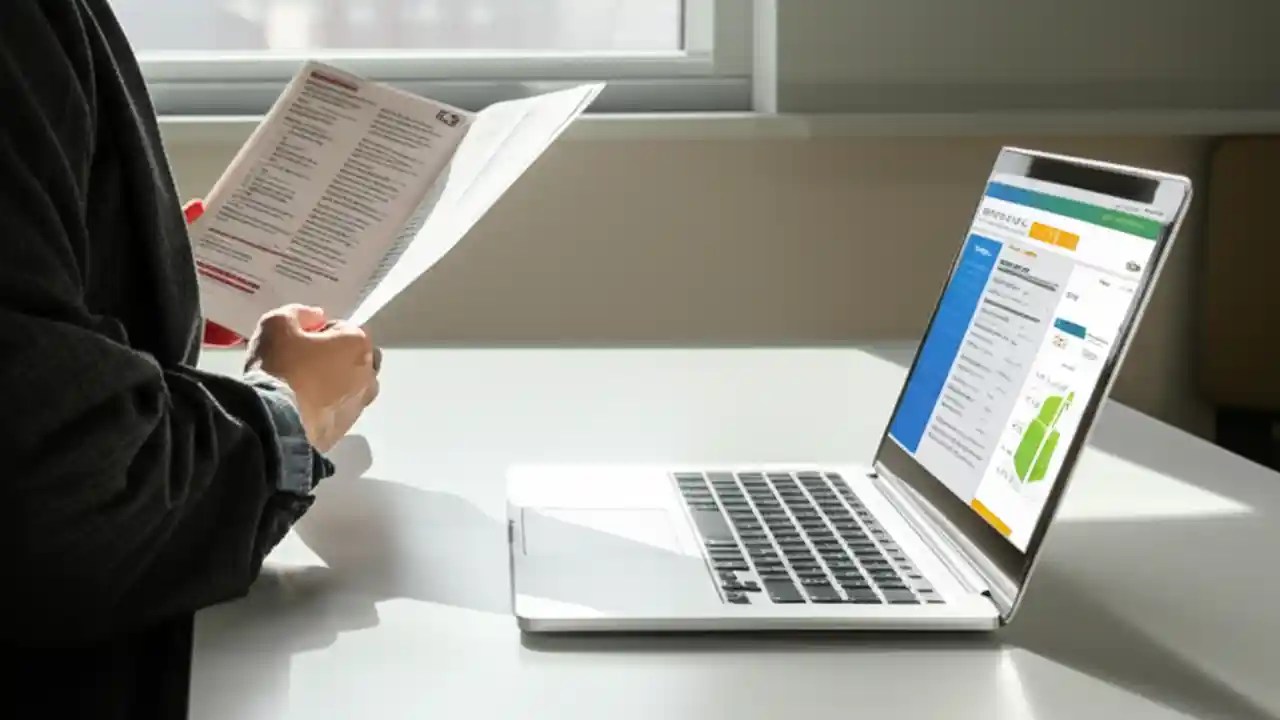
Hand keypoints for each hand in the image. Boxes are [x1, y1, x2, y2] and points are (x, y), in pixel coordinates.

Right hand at [245, 304, 379, 451]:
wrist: (273, 422)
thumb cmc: (280, 368)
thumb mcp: (277, 324)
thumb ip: (299, 312)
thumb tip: (316, 317)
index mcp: (358, 344)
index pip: (342, 328)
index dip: (318, 331)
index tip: (298, 341)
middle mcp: (368, 374)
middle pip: (355, 357)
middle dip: (336, 356)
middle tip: (304, 362)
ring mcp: (359, 404)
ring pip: (351, 386)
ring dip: (335, 383)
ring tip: (303, 388)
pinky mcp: (346, 428)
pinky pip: (339, 410)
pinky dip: (328, 407)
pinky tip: (303, 408)